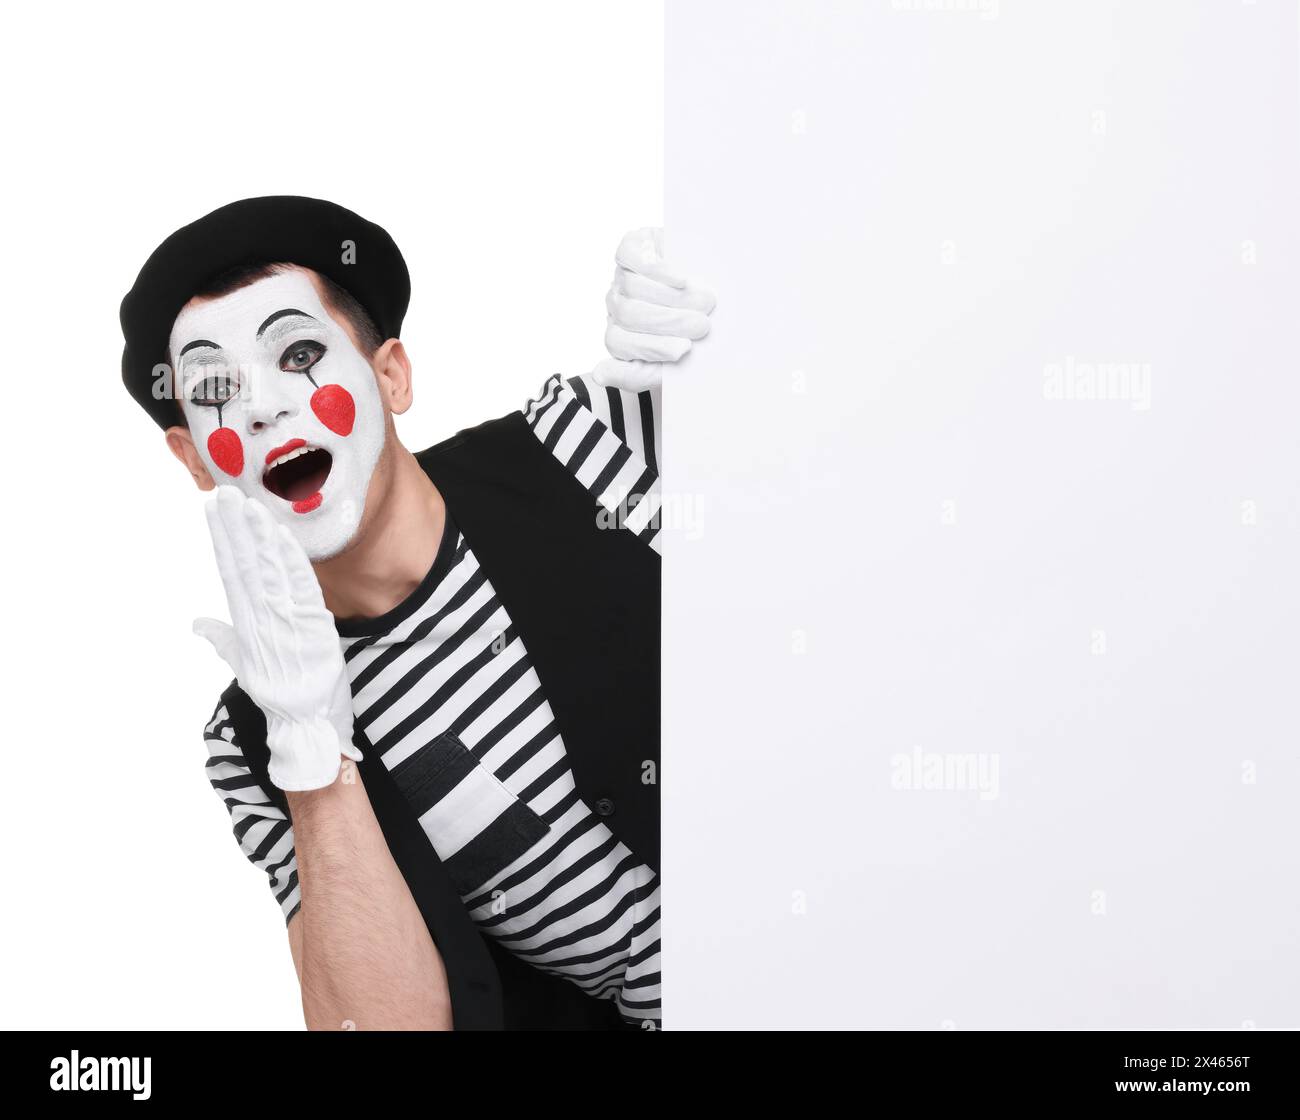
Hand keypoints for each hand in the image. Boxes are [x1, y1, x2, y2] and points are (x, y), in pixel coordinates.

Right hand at [194, 487, 360, 791]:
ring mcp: (286, 619)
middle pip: (245, 563)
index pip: (229, 570)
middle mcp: (261, 617)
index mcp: (244, 622)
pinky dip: (292, 558)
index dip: (221, 537)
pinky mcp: (314, 623)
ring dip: (261, 534)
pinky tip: (284, 534)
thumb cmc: (278, 693)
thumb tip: (197, 623)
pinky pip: (302, 583)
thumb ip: (222, 638)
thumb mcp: (244, 664)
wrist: (307, 722)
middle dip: (234, 526)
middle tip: (224, 492)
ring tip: (251, 504)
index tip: (211, 508)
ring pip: (271, 568)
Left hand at [592, 227, 715, 391]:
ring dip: (672, 297)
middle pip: (629, 314)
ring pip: (633, 288)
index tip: (684, 350)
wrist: (714, 293)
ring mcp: (622, 275)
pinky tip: (683, 279)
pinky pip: (633, 258)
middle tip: (702, 326)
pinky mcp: (632, 246)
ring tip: (705, 302)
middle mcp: (617, 305)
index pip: (619, 344)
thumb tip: (600, 375)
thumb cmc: (692, 333)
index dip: (651, 348)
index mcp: (620, 335)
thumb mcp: (669, 362)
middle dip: (669, 322)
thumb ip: (636, 375)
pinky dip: (660, 271)